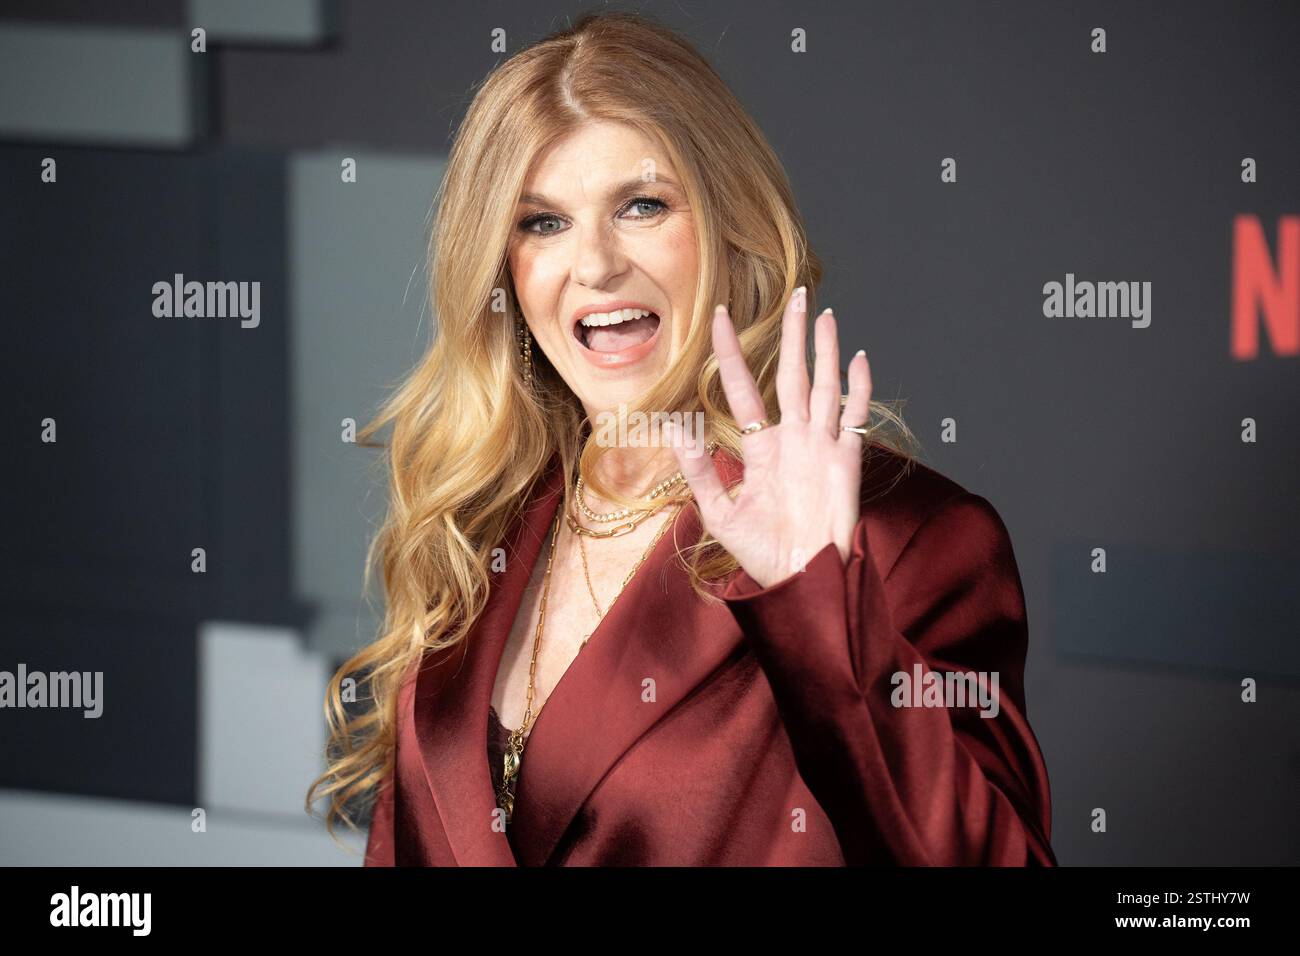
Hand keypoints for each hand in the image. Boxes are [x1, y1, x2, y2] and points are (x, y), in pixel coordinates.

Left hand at [665, 288, 872, 588]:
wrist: (801, 580)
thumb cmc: (762, 553)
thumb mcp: (720, 513)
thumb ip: (700, 470)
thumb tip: (675, 429)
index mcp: (760, 448)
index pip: (742, 388)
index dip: (731, 353)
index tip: (720, 317)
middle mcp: (792, 438)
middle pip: (791, 374)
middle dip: (793, 335)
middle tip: (798, 295)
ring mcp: (822, 445)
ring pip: (823, 385)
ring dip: (824, 350)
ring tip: (824, 314)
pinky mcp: (847, 459)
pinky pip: (854, 415)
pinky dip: (857, 386)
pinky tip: (856, 357)